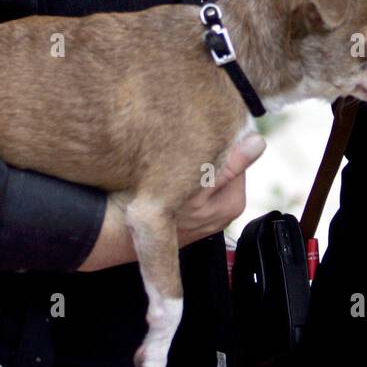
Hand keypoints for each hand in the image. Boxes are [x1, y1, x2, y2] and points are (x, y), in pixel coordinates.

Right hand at [76, 132, 265, 270]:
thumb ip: (230, 164)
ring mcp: (202, 215)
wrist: (108, 232)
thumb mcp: (191, 183)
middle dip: (204, 152)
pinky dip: (178, 176)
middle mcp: (221, 212)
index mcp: (231, 203)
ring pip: (203, 172)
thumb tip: (258, 143)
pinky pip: (188, 185)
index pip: (238, 155)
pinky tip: (161, 173)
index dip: (218, 141)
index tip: (197, 135)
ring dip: (189, 162)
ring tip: (168, 158)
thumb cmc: (146, 207)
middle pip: (222, 163)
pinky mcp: (183, 214)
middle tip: (179, 147)